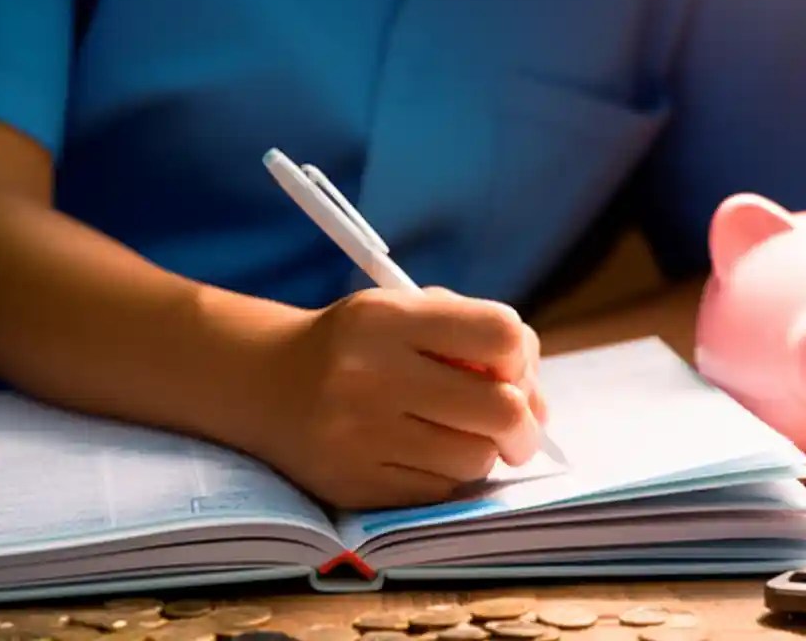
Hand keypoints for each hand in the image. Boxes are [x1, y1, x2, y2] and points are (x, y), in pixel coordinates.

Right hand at [259, 286, 546, 509]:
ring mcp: (359, 436)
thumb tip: (539, 407)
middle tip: (515, 427)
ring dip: (483, 451)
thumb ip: (476, 339)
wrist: (266, 382)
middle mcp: (370, 376)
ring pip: (475, 459)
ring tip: (458, 435)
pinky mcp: (353, 486)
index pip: (501, 335)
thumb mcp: (407, 313)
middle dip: (523, 422)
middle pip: (500, 409)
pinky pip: (440, 492)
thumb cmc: (360, 345)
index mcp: (387, 319)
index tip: (508, 370)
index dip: (521, 358)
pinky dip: (448, 477)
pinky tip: (426, 454)